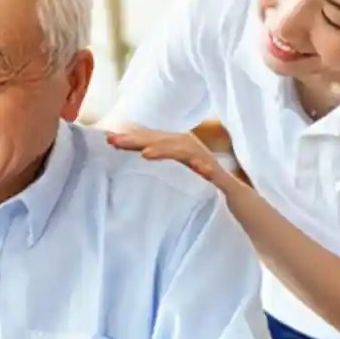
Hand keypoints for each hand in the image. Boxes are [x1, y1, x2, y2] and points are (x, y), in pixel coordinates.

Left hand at [106, 125, 231, 187]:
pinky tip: (170, 161)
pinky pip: (198, 163)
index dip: (130, 139)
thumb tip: (129, 167)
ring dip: (159, 147)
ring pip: (177, 146)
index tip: (107, 140)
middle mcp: (187, 147)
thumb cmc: (198, 189)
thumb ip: (154, 171)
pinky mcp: (212, 169)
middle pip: (159, 139)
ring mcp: (200, 156)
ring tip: (142, 152)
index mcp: (176, 148)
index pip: (150, 140)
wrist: (232, 199)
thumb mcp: (171, 178)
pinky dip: (185, 160)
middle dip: (136, 139)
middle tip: (112, 140)